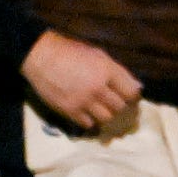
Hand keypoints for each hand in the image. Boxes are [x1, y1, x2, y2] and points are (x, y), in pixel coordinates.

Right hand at [21, 31, 140, 130]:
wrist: (40, 56)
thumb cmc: (70, 52)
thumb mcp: (98, 55)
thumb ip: (117, 71)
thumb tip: (137, 87)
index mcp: (106, 71)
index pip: (131, 93)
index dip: (131, 96)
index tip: (128, 96)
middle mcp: (98, 88)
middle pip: (120, 107)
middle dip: (118, 105)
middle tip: (112, 102)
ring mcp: (83, 101)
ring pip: (106, 118)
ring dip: (105, 114)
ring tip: (99, 107)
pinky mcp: (69, 110)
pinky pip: (88, 124)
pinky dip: (89, 120)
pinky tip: (86, 112)